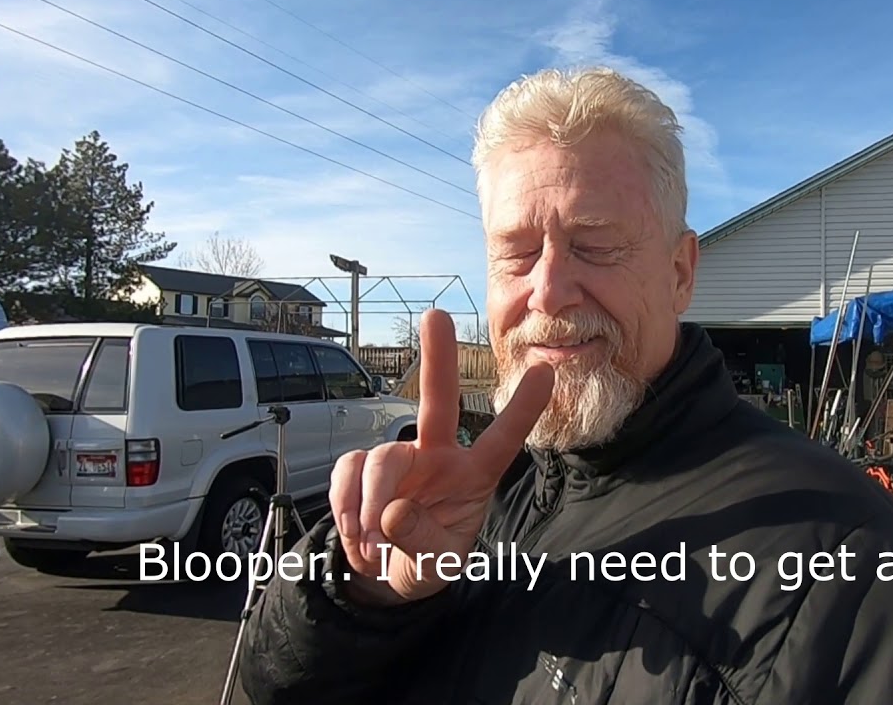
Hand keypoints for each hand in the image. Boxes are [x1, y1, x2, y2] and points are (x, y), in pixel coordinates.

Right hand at [330, 308, 553, 604]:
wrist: (385, 575)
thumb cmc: (427, 562)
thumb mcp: (436, 567)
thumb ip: (420, 544)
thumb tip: (392, 513)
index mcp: (473, 477)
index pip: (503, 440)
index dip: (523, 409)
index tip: (547, 372)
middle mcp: (438, 456)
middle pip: (438, 402)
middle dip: (438, 358)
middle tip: (436, 316)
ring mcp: (400, 459)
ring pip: (382, 458)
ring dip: (371, 502)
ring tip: (372, 545)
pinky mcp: (361, 467)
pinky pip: (348, 471)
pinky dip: (345, 505)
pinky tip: (355, 535)